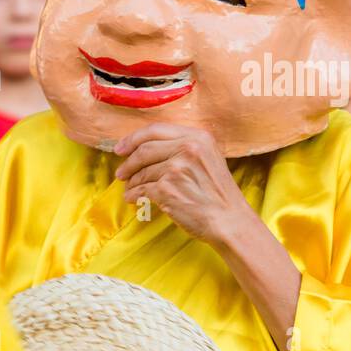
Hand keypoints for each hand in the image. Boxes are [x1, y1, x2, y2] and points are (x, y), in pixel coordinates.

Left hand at [114, 123, 251, 246]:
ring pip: (142, 172)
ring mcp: (176, 168)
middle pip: (144, 149)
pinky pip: (141, 189)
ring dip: (131, 182)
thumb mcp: (208, 158)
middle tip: (121, 172)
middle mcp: (187, 148)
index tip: (122, 148)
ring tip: (130, 188)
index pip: (156, 130)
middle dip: (128, 162)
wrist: (229, 220)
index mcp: (198, 137)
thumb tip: (147, 147)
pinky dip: (133, 195)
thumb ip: (184, 147)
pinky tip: (133, 199)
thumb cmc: (218, 194)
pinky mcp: (167, 189)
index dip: (134, 138)